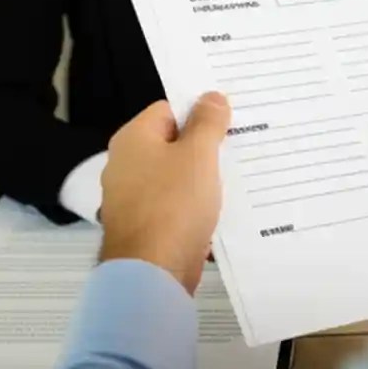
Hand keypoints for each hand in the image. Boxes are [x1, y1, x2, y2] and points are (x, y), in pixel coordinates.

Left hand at [98, 92, 230, 294]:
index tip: (231, 119)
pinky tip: (223, 208)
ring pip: (176, 176)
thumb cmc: (174, 204)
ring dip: (204, 178)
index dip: (199, 112)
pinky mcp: (145, 225)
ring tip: (239, 175)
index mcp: (133, 139)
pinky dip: (196, 205)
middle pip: (172, 143)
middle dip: (206, 146)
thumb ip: (207, 122)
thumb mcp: (198, 155)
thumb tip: (212, 96)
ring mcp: (133, 197)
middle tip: (241, 144)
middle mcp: (126, 164)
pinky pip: (175, 204)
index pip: (169, 109)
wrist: (152, 272)